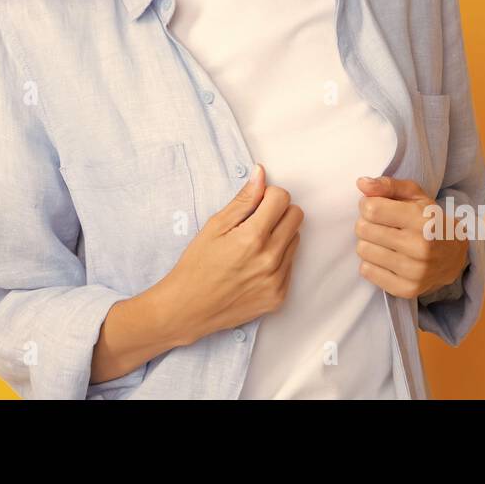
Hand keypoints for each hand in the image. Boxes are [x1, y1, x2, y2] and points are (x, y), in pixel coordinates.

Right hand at [158, 163, 303, 344]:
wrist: (188, 309)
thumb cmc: (196, 265)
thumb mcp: (214, 226)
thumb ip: (243, 200)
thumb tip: (261, 174)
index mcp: (253, 237)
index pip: (283, 198)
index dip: (268, 195)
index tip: (256, 203)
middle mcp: (270, 259)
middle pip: (296, 216)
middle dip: (278, 212)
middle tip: (256, 221)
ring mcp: (277, 280)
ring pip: (295, 240)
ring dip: (279, 236)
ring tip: (252, 246)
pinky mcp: (279, 296)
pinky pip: (290, 265)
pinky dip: (277, 260)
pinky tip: (254, 266)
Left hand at [354, 175, 467, 299]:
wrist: (455, 256)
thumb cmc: (429, 219)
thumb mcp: (415, 195)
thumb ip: (388, 185)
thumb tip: (361, 183)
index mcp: (423, 220)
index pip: (371, 209)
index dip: (367, 204)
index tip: (376, 206)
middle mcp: (420, 247)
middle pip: (363, 229)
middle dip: (367, 222)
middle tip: (380, 224)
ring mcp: (414, 272)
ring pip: (363, 250)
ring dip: (368, 242)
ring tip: (384, 240)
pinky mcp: (406, 289)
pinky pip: (366, 271)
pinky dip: (371, 262)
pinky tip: (385, 257)